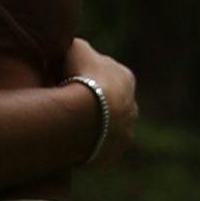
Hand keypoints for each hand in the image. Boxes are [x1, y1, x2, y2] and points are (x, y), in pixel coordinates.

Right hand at [67, 41, 140, 161]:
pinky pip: (98, 148)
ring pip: (105, 127)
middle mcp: (131, 106)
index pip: (106, 75)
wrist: (83, 117)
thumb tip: (71, 48)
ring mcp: (125, 132)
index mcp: (126, 78)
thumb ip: (77, 47)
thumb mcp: (75, 48)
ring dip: (91, 126)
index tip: (69, 80)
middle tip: (68, 105)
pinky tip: (69, 142)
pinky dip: (86, 145)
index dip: (86, 76)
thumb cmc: (79, 78)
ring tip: (67, 126)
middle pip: (109, 103)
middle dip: (92, 103)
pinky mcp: (114, 153)